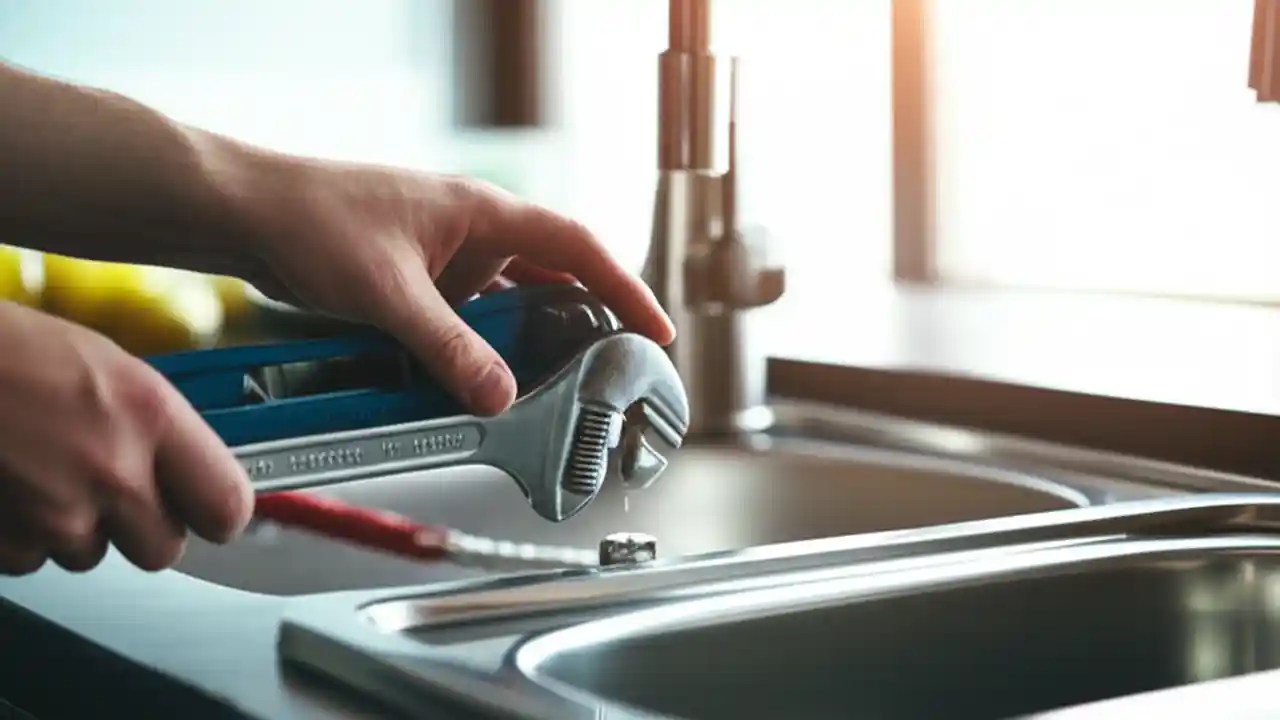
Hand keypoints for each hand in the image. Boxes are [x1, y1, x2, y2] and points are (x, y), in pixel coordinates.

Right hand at [0, 301, 251, 574]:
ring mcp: (55, 514)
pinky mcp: (5, 541)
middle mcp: (112, 471)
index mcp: (150, 415)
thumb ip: (159, 427)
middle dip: (140, 529)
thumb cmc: (8, 351)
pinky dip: (19, 534)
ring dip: (70, 527)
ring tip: (40, 470)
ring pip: (89, 555)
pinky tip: (7, 486)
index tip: (206, 508)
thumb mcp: (109, 367)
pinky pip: (30, 561)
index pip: (227, 505)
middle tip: (110, 490)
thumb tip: (195, 471)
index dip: (216, 513)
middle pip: (163, 550)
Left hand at [214, 149, 675, 415]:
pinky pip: (472, 315)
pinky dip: (487, 345)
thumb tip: (501, 396)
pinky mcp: (420, 279)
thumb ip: (448, 347)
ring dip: (534, 338)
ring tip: (560, 385)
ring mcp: (447, 255)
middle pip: (554, 275)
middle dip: (588, 319)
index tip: (655, 329)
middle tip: (615, 367)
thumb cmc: (311, 219)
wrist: (245, 212)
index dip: (624, 287)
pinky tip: (487, 379)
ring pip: (512, 300)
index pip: (578, 247)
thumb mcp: (388, 291)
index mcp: (483, 212)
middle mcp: (474, 230)